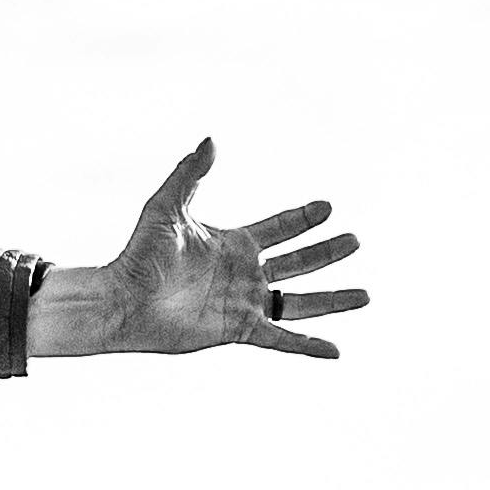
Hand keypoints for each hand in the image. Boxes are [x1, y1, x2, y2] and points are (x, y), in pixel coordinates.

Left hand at [27, 143, 367, 361]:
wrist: (123, 301)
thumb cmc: (140, 254)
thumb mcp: (168, 207)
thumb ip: (191, 173)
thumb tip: (212, 138)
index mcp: (233, 243)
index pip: (279, 228)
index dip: (303, 218)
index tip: (328, 207)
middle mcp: (244, 273)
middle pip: (298, 262)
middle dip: (327, 252)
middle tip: (356, 241)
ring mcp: (244, 303)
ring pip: (300, 302)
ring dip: (333, 299)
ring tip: (366, 295)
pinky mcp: (239, 330)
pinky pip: (282, 339)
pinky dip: (308, 346)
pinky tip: (336, 351)